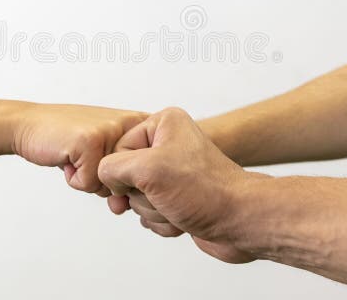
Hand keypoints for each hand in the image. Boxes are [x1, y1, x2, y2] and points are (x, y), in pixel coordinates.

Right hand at [11, 103, 147, 194]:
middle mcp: (131, 122)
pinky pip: (89, 184)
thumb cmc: (69, 141)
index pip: (150, 173)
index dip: (122, 177)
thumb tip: (128, 205)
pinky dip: (74, 179)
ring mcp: (111, 130)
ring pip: (112, 185)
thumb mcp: (108, 149)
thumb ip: (128, 174)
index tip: (103, 157)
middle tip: (87, 156)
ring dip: (89, 180)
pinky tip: (67, 157)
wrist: (29, 124)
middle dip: (104, 179)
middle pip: (131, 181)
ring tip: (77, 155)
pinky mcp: (91, 141)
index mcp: (141, 122)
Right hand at [98, 107, 259, 262]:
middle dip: (142, 196)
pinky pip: (150, 213)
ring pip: (137, 198)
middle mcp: (169, 144)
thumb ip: (112, 167)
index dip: (125, 174)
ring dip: (153, 212)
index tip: (145, 184)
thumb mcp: (148, 169)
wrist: (241, 222)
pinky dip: (162, 222)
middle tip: (166, 197)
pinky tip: (182, 220)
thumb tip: (105, 178)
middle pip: (125, 176)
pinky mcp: (177, 198)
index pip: (116, 150)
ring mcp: (173, 173)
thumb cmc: (205, 190)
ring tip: (178, 208)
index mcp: (163, 124)